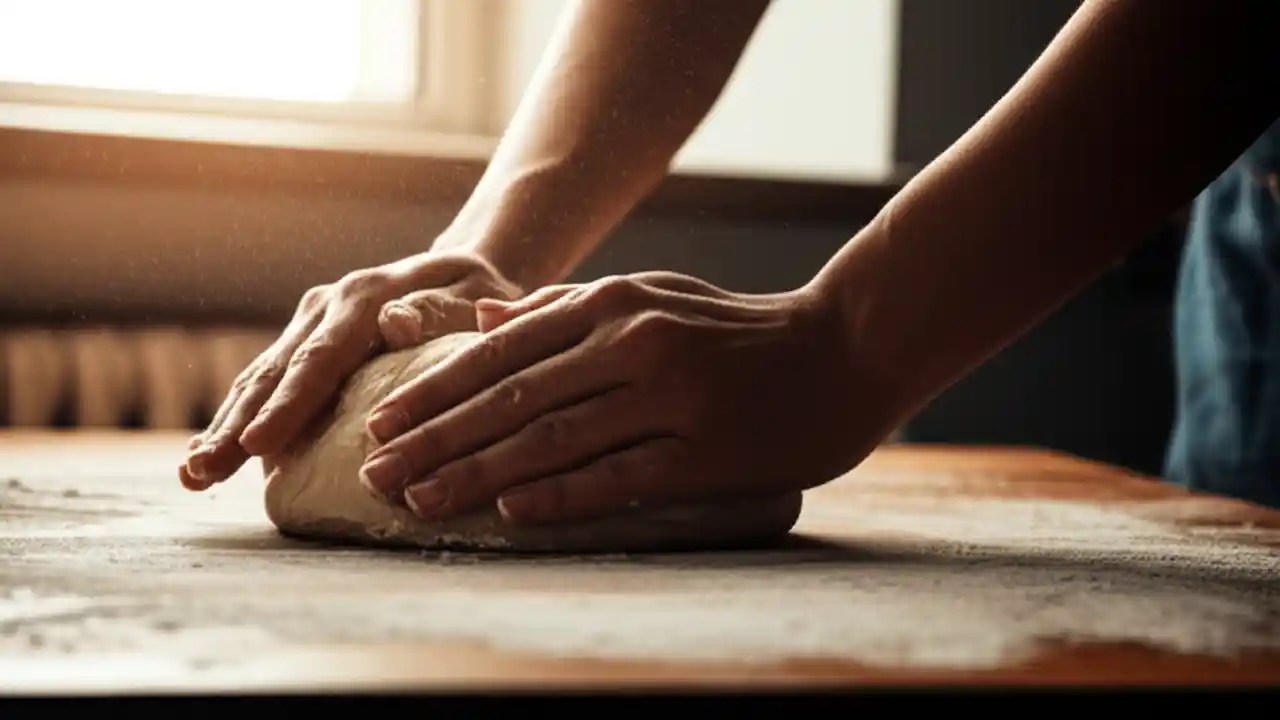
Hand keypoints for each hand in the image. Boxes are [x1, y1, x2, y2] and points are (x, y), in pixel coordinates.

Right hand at [179, 251, 521, 489]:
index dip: (289, 404)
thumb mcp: (476, 298)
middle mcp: (327, 305)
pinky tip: (210, 458)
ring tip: (192, 475)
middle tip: (202, 472)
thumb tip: (395, 325)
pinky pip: (266, 385)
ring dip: (225, 428)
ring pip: (260, 379)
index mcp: (366, 296)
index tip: (258, 445)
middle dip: (237, 426)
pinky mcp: (305, 342)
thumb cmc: (479, 296)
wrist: (463, 274)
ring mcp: (310, 322)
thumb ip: (437, 314)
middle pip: (275, 372)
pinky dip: (238, 421)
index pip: (321, 358)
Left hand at [356, 271, 902, 524]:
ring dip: (476, 476)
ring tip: (419, 502)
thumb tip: (485, 320)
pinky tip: (509, 517)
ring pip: (551, 442)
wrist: (844, 351)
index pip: (501, 353)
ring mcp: (668, 400)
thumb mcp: (653, 297)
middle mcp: (632, 345)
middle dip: (434, 440)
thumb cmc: (737, 330)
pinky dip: (558, 498)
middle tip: (376, 475)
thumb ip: (568, 309)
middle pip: (511, 400)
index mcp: (614, 305)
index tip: (380, 425)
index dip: (435, 392)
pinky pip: (615, 481)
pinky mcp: (704, 454)